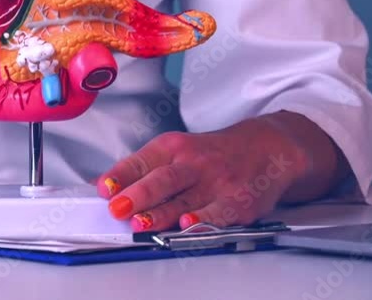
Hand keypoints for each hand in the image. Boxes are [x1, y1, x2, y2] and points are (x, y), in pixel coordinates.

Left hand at [96, 112, 347, 231]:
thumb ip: (143, 169)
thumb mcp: (175, 150)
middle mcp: (194, 162)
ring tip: (140, 224)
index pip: (143, 160)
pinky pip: (218, 213)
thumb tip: (104, 188)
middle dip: (138, 195)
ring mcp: (217, 182)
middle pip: (163, 179)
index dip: (122, 175)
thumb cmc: (211, 155)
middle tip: (117, 209)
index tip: (104, 189)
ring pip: (185, 200)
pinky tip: (187, 225)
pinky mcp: (238, 202)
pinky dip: (202, 220)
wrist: (266, 149)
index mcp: (173, 147)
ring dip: (161, 214)